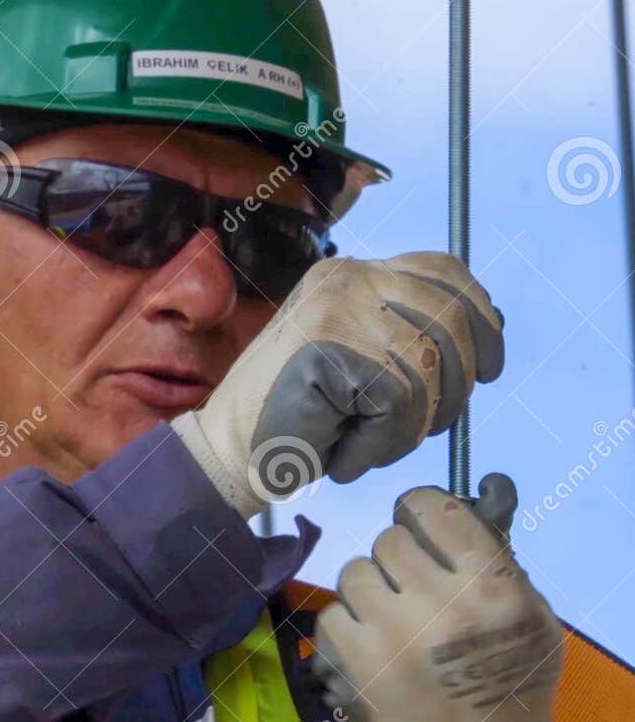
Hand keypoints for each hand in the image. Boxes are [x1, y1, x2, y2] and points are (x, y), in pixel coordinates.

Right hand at [172, 252, 502, 517]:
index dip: (482, 317)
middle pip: (452, 319)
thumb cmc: (297, 414)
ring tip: (367, 442)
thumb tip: (491, 323)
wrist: (230, 449)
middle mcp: (346, 279)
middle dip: (459, 384)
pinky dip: (381, 443)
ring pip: (429, 369)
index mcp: (352, 273)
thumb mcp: (358, 354)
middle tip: (429, 425)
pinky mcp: (331, 349)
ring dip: (412, 427)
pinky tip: (345, 450)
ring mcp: (337, 310)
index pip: (444, 271)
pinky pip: (399, 403)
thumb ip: (407, 329)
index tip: (490, 368)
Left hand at [311, 474, 561, 721]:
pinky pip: (330, 615)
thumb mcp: (530, 624)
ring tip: (390, 631)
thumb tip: (461, 505)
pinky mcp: (355, 660)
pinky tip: (369, 658)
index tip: (415, 524)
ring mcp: (395, 632)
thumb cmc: (508, 696)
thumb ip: (496, 564)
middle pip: (387, 540)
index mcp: (494, 588)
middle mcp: (445, 604)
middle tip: (408, 597)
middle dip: (393, 564)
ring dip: (365, 597)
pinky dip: (343, 634)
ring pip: (353, 574)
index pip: (435, 509)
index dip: (417, 510)